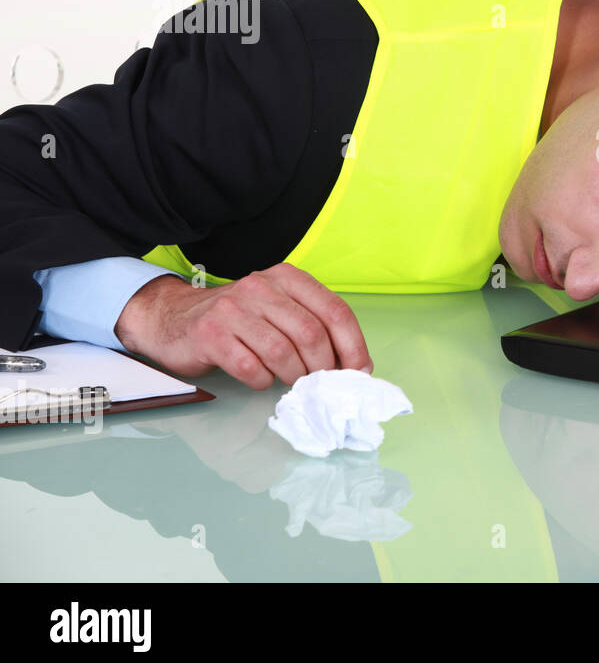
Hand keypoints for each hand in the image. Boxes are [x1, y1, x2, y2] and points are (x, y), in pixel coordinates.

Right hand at [114, 262, 372, 388]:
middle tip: (322, 383)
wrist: (174, 318)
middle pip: (311, 333)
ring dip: (294, 376)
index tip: (360, 372)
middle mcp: (261, 287)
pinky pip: (250, 367)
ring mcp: (233, 309)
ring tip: (292, 382)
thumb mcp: (279, 309)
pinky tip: (260, 379)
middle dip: (324, 367)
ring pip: (282, 352)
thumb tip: (357, 364)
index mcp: (287, 278)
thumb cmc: (239, 320)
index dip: (353, 345)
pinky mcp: (210, 334)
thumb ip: (315, 326)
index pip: (335, 310)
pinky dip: (262, 380)